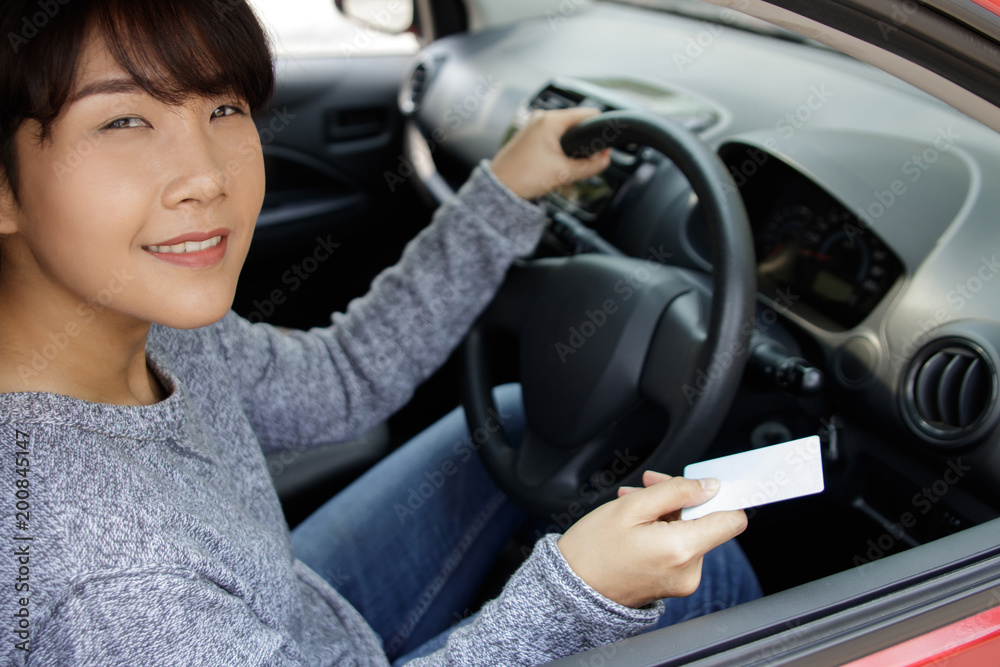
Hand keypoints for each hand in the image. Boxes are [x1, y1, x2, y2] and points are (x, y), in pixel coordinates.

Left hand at [490, 108, 610, 199]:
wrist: (499, 187)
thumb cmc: (523, 177)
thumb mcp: (563, 173)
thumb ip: (589, 166)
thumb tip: (605, 161)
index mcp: (550, 121)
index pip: (587, 114)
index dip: (600, 131)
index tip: (604, 148)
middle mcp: (541, 118)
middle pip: (576, 122)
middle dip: (586, 141)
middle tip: (591, 161)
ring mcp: (534, 126)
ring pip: (565, 131)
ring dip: (574, 146)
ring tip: (574, 164)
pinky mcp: (530, 136)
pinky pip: (553, 136)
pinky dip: (561, 147)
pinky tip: (561, 163)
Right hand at [557, 470, 747, 608]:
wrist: (572, 587)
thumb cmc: (594, 549)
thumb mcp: (632, 506)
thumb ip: (676, 490)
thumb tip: (709, 486)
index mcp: (682, 550)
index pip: (733, 519)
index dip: (721, 496)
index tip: (701, 485)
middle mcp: (690, 571)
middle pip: (706, 521)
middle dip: (680, 498)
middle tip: (648, 485)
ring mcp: (683, 581)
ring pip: (690, 531)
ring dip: (666, 512)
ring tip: (633, 503)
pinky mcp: (674, 584)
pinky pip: (679, 547)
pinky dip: (663, 529)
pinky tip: (637, 521)